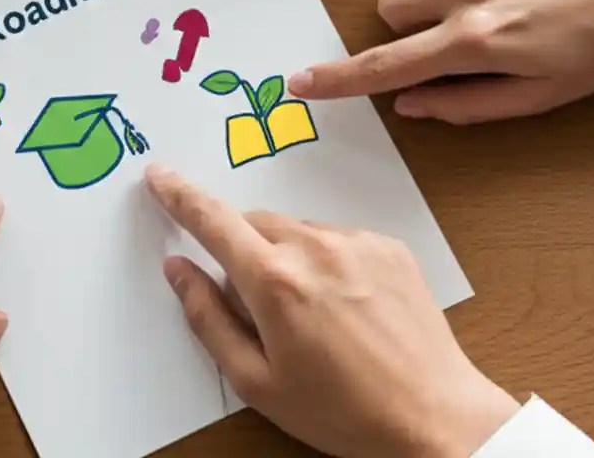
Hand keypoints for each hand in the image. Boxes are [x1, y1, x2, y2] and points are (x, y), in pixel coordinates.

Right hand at [145, 165, 518, 456]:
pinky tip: (346, 309)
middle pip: (254, 224)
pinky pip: (338, 239)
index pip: (212, 221)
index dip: (179, 196)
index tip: (160, 176)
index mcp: (274, 281)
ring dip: (287, 257)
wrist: (433, 417)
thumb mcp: (257, 381)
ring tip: (312, 318)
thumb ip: (209, 318)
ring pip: (297, 231)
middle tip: (257, 308)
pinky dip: (327, 262)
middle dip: (242, 251)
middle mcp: (315, 247)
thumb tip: (179, 270)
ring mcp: (357, 242)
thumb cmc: (342, 411)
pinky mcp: (389, 247)